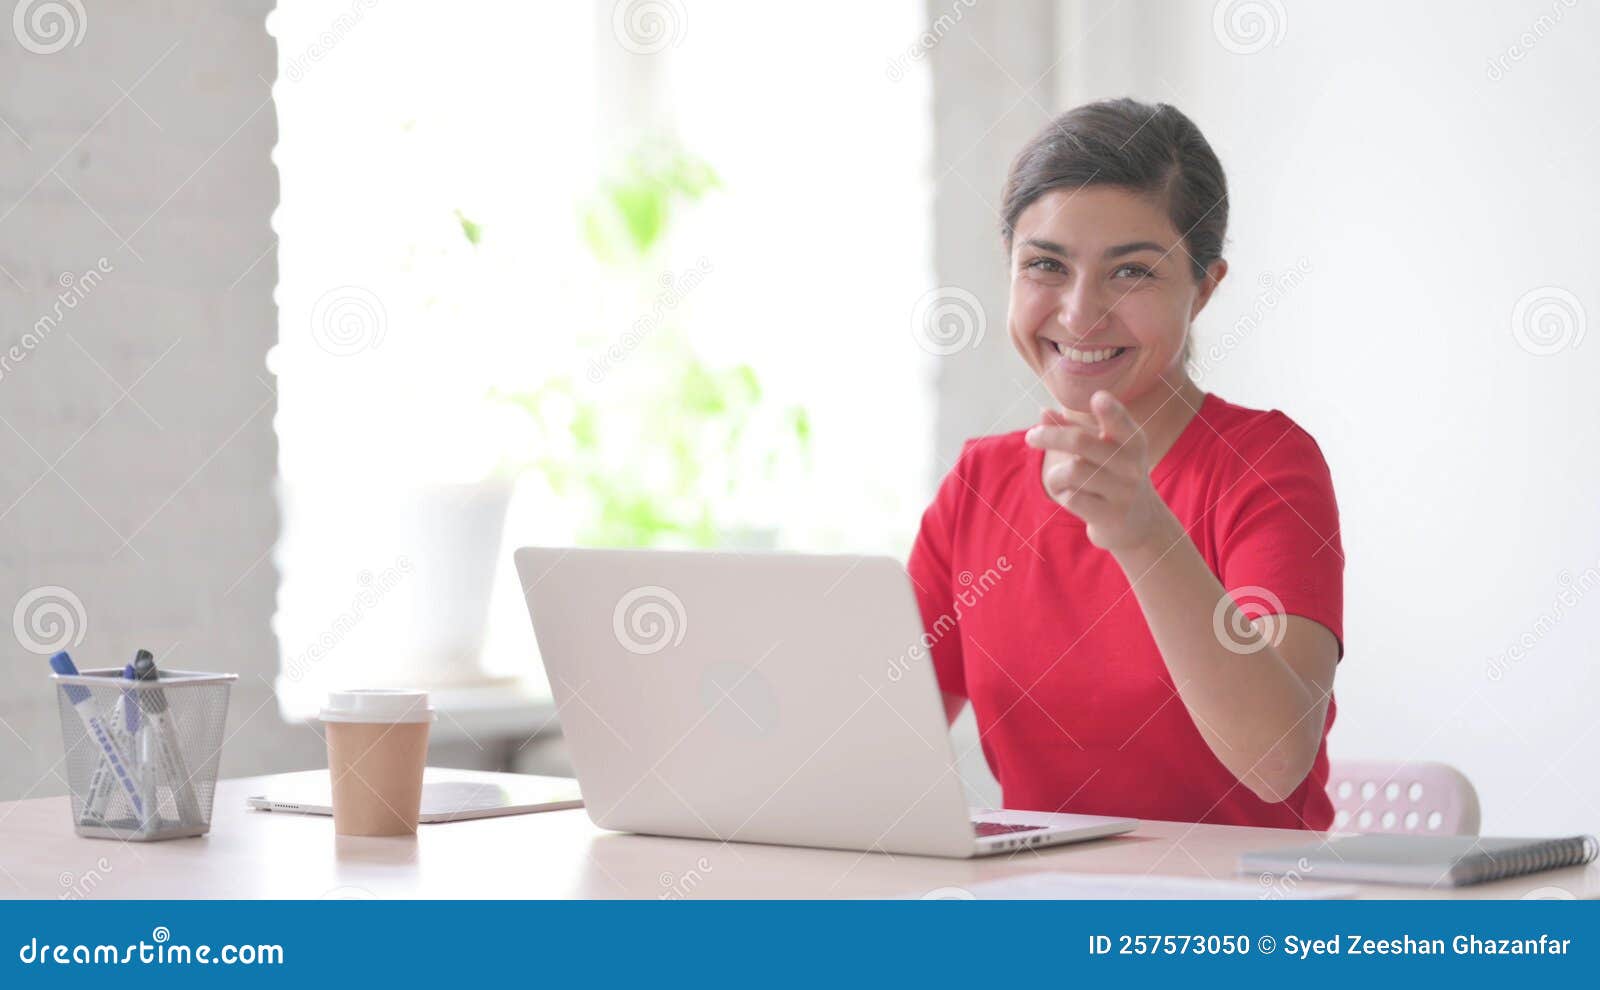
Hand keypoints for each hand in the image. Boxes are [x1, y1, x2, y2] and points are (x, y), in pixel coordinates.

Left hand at [1024, 390, 1175, 552]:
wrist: (1140, 524)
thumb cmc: (1112, 476)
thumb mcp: (1102, 451)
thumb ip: (1073, 430)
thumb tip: (1043, 411)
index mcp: (1132, 441)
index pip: (1121, 422)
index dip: (1111, 410)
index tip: (1097, 397)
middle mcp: (1132, 464)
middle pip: (1081, 442)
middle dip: (1050, 436)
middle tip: (1031, 436)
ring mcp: (1123, 491)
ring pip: (1072, 471)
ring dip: (1055, 475)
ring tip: (1056, 480)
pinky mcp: (1110, 515)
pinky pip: (1072, 497)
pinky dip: (1062, 494)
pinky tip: (1068, 496)